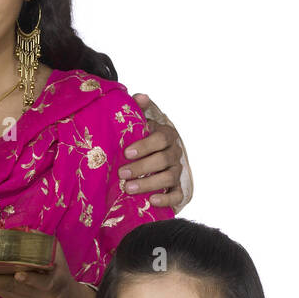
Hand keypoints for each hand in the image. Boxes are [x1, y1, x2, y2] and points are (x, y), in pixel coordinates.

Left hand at [119, 93, 184, 208]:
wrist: (146, 159)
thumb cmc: (138, 139)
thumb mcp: (137, 124)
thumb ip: (136, 109)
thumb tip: (141, 96)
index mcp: (166, 135)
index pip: (162, 137)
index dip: (145, 145)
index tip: (127, 152)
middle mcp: (174, 153)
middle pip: (163, 159)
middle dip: (142, 167)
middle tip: (121, 173)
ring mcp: (176, 171)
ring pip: (168, 178)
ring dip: (148, 183)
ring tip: (128, 188)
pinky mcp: (176, 189)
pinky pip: (177, 195)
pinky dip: (166, 199)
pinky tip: (152, 201)